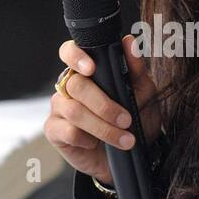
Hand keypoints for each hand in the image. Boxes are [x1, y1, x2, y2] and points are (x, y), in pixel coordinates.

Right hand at [43, 35, 161, 185]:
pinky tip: (96, 143)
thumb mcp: (143, 93)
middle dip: (104, 105)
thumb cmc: (134, 120)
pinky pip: (68, 131)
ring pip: (74, 110)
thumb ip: (136, 68)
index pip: (70, 52)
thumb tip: (129, 42)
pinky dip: (87, 139)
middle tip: (126, 120)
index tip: (91, 68)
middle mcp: (69, 86)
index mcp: (86, 70)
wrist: (130, 156)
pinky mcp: (55, 131)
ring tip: (124, 138)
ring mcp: (60, 108)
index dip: (75, 56)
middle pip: (76, 85)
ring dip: (103, 127)